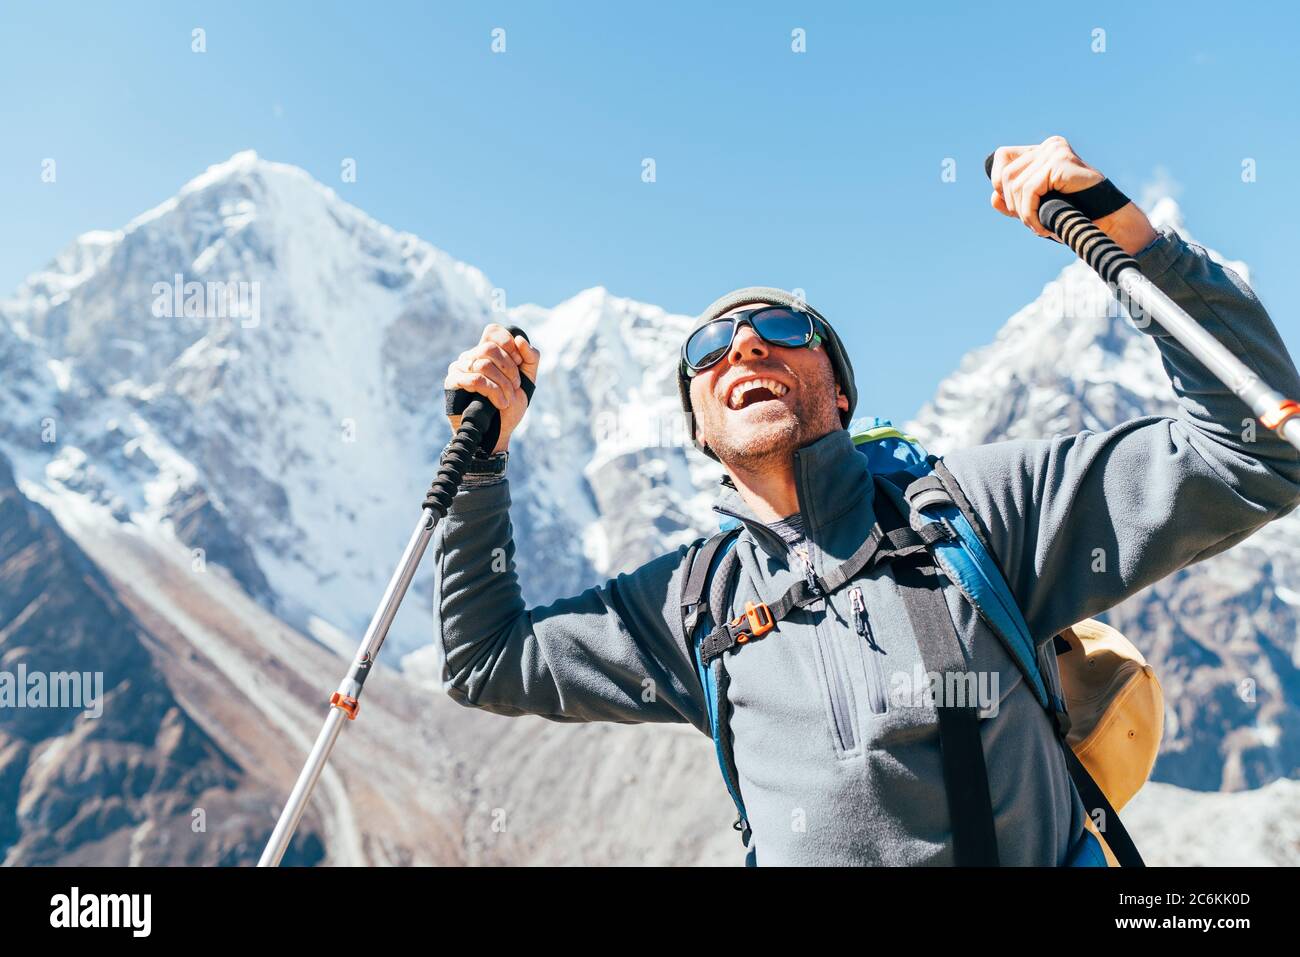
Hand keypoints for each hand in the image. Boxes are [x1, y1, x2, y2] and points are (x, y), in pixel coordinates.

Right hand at [444, 323, 540, 453]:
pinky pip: (475, 379)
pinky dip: (493, 392)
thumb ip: (530, 359)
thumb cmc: (509, 406)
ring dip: (502, 384)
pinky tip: (500, 403)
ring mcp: (459, 368)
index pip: (493, 331)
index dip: (508, 343)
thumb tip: (520, 339)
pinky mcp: (452, 383)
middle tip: (516, 385)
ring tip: (508, 400)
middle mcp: (470, 356)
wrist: (497, 433)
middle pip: (490, 348)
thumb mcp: (527, 381)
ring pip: (484, 364)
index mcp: (486, 352)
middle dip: (509, 368)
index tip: (518, 362)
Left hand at [989, 135, 1155, 254]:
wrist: (1105, 222)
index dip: (998, 182)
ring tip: (1040, 226)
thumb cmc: (1074, 214)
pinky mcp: (1061, 161)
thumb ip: (1014, 201)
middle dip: (1013, 205)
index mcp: (1042, 151)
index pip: (1001, 156)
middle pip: (1005, 175)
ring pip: (1014, 184)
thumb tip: (994, 197)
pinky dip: (1030, 214)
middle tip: (1032, 222)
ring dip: (1023, 213)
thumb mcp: (1036, 208)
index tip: (1014, 206)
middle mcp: (1049, 146)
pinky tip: (1043, 227)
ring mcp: (1056, 150)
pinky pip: (1029, 190)